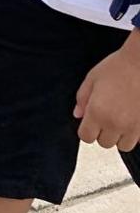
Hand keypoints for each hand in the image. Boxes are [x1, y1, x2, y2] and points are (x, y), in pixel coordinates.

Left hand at [74, 34, 139, 150]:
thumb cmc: (117, 67)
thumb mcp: (92, 79)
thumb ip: (82, 99)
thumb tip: (78, 115)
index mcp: (97, 112)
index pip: (86, 137)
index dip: (87, 130)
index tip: (90, 122)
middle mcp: (115, 123)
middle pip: (104, 143)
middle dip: (103, 132)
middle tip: (106, 116)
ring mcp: (133, 127)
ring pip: (123, 146)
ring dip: (120, 136)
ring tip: (120, 119)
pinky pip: (138, 140)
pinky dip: (134, 133)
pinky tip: (132, 118)